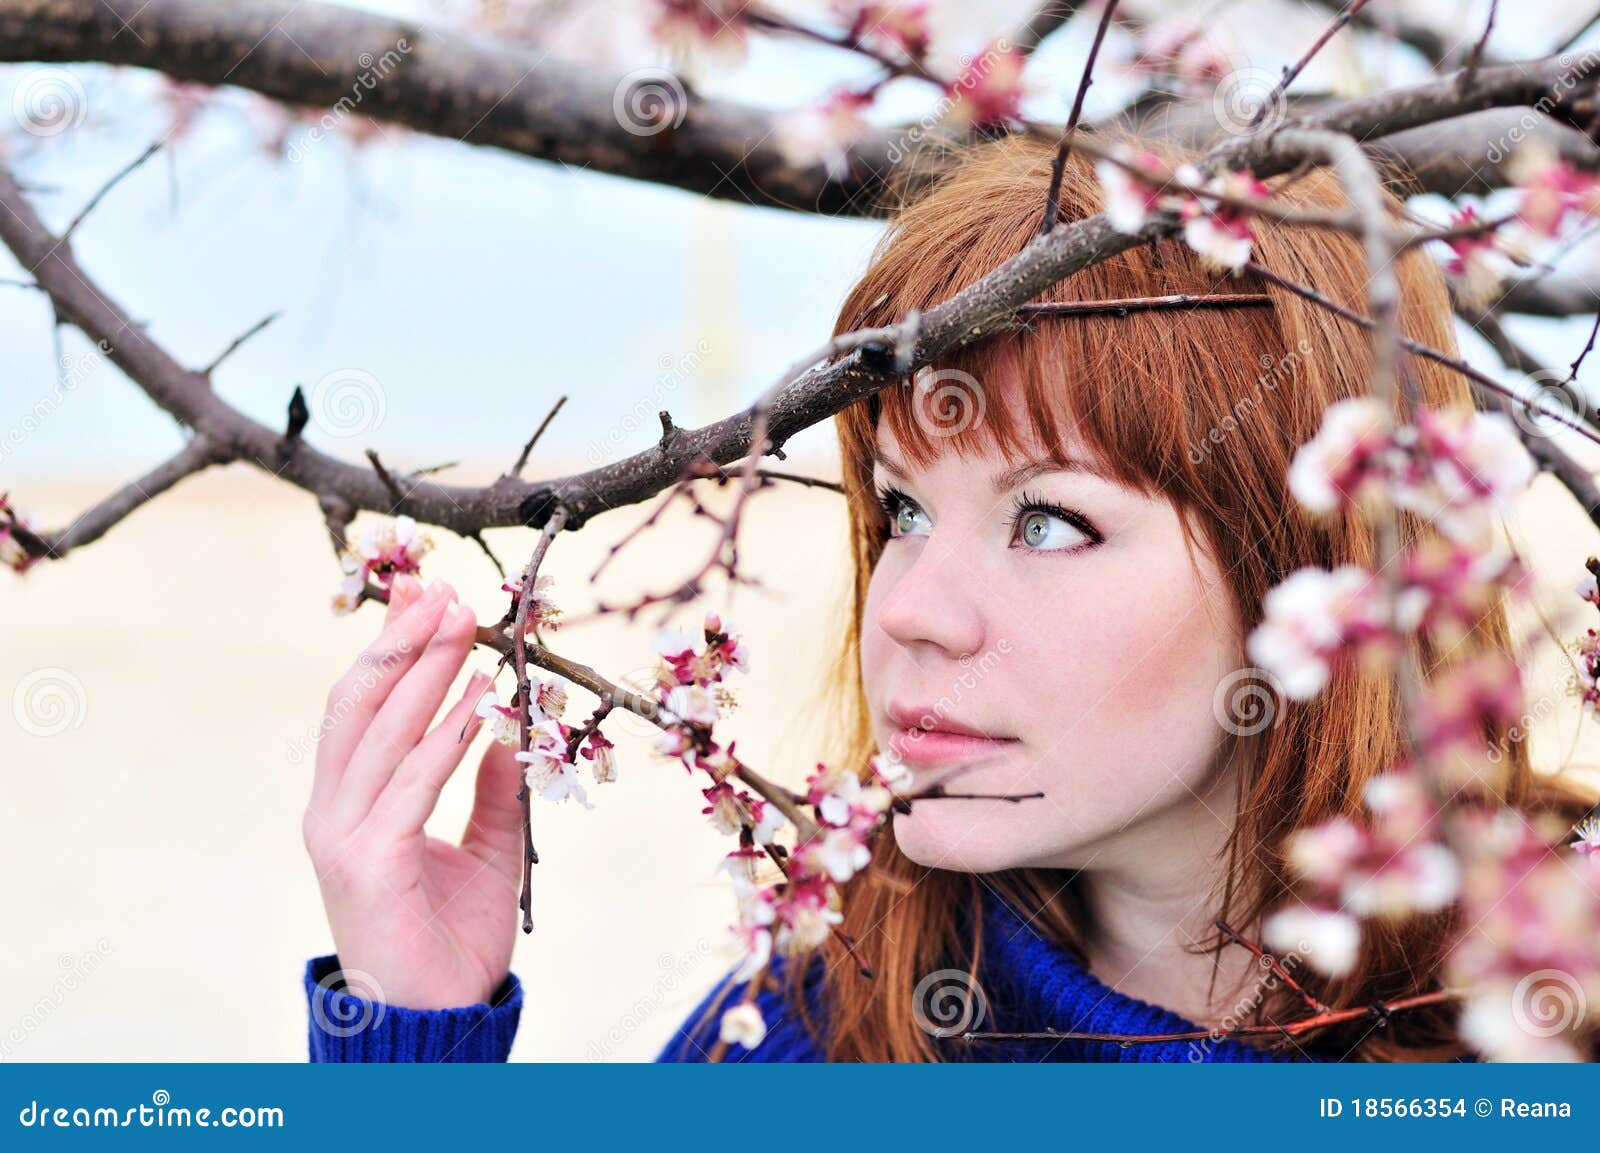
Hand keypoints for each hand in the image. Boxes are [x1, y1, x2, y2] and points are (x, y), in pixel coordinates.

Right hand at [303, 575, 524, 1008]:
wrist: (435, 1019)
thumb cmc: (453, 936)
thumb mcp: (487, 847)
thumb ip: (491, 790)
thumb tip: (508, 727)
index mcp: (349, 803)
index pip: (361, 707)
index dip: (390, 648)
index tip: (429, 594)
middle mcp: (333, 811)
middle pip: (361, 704)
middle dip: (402, 641)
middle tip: (445, 589)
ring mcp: (343, 836)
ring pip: (382, 733)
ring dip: (426, 671)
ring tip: (463, 621)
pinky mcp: (368, 864)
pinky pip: (413, 785)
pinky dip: (447, 736)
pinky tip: (479, 700)